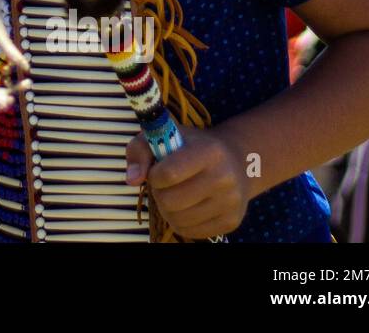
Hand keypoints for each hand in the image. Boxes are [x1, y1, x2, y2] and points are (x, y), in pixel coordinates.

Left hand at [125, 128, 249, 239]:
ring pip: (178, 219)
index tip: (157, 170)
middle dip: (159, 193)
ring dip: (168, 209)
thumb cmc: (191, 147)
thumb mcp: (164, 136)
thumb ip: (140, 151)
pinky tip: (187, 206)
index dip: (153, 175)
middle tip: (166, 185)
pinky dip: (181, 222)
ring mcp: (230, 203)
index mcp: (208, 151)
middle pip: (170, 201)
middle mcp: (224, 178)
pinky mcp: (231, 222)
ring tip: (175, 194)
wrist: (237, 161)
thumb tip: (131, 179)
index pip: (168, 174)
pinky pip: (190, 232)